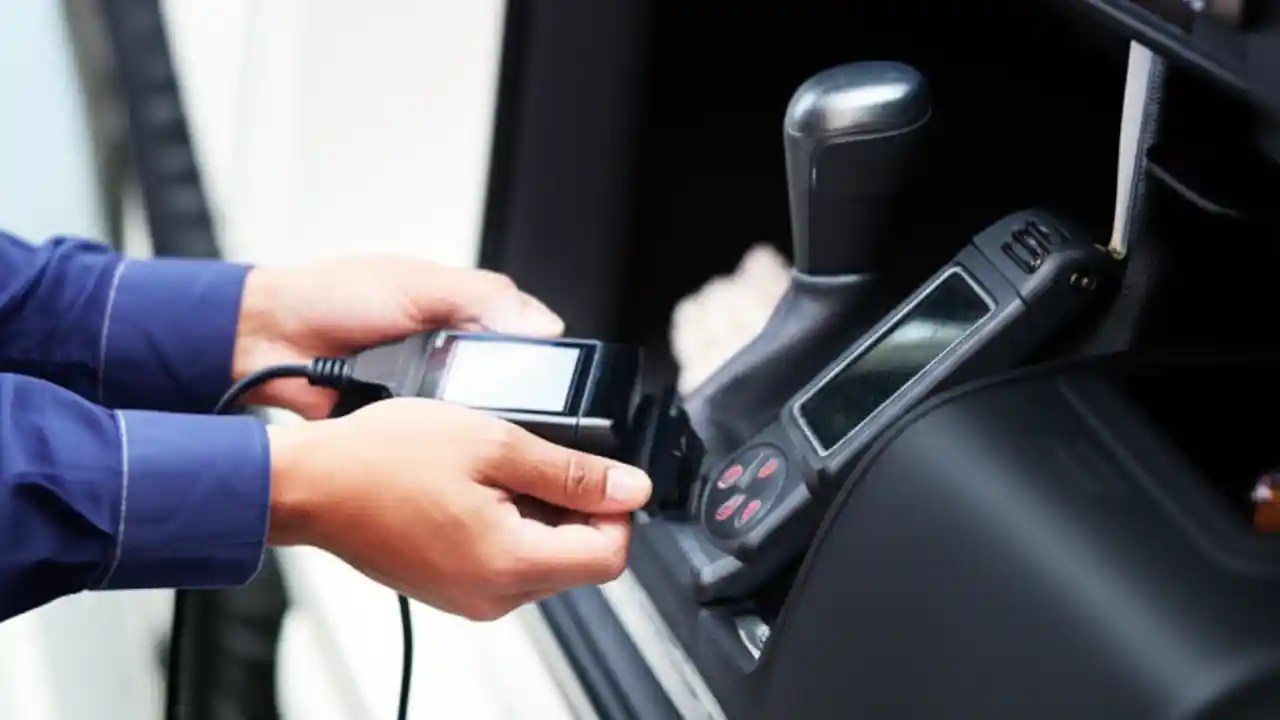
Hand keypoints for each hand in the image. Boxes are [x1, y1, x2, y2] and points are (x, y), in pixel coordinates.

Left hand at [233, 256, 563, 417]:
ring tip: (476, 432)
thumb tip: (545, 324)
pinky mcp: (403, 430)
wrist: (267, 337)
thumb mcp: (417, 283)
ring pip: (476, 428)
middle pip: (511, 397)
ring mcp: (429, 399)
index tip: (557, 386)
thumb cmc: (334, 295)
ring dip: (475, 430)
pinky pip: (435, 447)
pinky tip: (443, 449)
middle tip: (511, 412)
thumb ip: (482, 298)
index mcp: (467, 319)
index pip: (529, 349)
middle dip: (511, 408)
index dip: (545, 370)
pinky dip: (439, 449)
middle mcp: (455, 361)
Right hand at [265, 398, 652, 619]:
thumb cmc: (383, 459)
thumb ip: (572, 471)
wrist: (310, 484)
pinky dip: (505, 523)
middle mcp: (494, 596)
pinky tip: (473, 487)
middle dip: (573, 507)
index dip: (616, 510)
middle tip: (530, 459)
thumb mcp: (492, 442)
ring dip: (537, 511)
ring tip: (493, 469)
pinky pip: (505, 560)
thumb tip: (632, 488)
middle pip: (578, 559)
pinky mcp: (451, 587)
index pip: (610, 557)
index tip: (597, 473)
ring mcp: (470, 597)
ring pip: (542, 557)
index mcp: (511, 564)